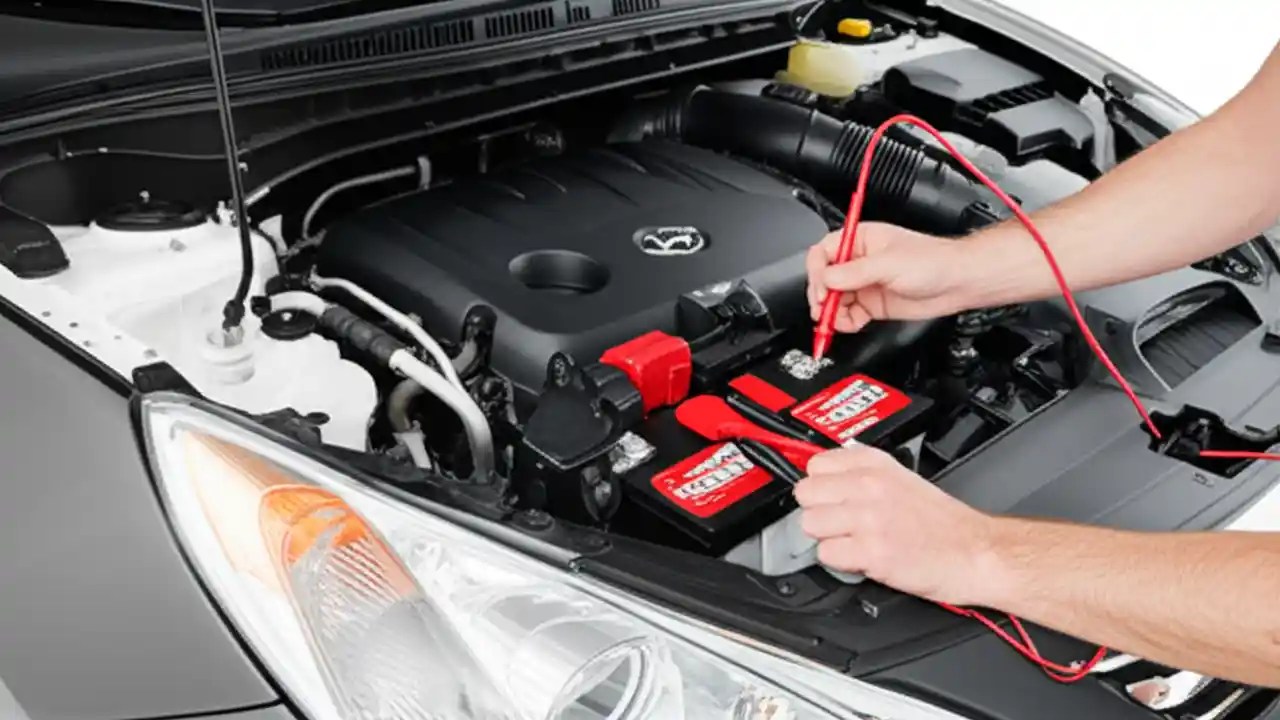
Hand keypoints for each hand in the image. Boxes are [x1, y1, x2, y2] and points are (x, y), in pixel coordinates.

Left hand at [795, 446, 999, 605]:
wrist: (977, 552)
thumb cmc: (943, 522)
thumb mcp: (900, 478)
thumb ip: (861, 475)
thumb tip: (822, 480)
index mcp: (875, 464)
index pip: (815, 466)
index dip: (821, 487)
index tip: (831, 498)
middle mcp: (869, 486)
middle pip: (805, 494)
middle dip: (819, 512)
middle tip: (842, 524)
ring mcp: (869, 518)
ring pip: (811, 524)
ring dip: (828, 538)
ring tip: (854, 542)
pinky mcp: (872, 551)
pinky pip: (826, 554)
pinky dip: (840, 562)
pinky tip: (862, 558)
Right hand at [805, 223, 975, 332]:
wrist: (957, 283)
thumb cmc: (933, 262)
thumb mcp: (889, 264)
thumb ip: (855, 273)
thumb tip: (827, 279)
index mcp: (860, 240)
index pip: (823, 253)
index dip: (817, 272)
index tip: (822, 290)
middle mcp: (858, 262)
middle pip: (824, 279)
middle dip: (821, 296)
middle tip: (823, 309)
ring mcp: (864, 284)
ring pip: (833, 300)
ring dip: (830, 313)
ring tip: (834, 321)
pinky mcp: (871, 304)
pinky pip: (848, 315)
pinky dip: (843, 323)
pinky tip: (848, 324)